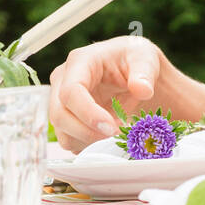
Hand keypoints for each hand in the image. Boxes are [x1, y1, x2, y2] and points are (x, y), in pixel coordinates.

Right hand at [48, 35, 162, 152]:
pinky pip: (70, 141)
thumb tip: (142, 89)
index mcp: (79, 61)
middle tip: (116, 134)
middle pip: (59, 115)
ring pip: (63, 133)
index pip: (70, 92)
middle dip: (87, 132)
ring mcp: (61, 101)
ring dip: (89, 141)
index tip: (112, 128)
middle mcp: (63, 80)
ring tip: (115, 131)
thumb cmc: (133, 59)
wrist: (132, 70)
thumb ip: (144, 73)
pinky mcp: (66, 119)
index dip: (88, 114)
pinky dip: (88, 146)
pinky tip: (107, 135)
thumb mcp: (145, 58)